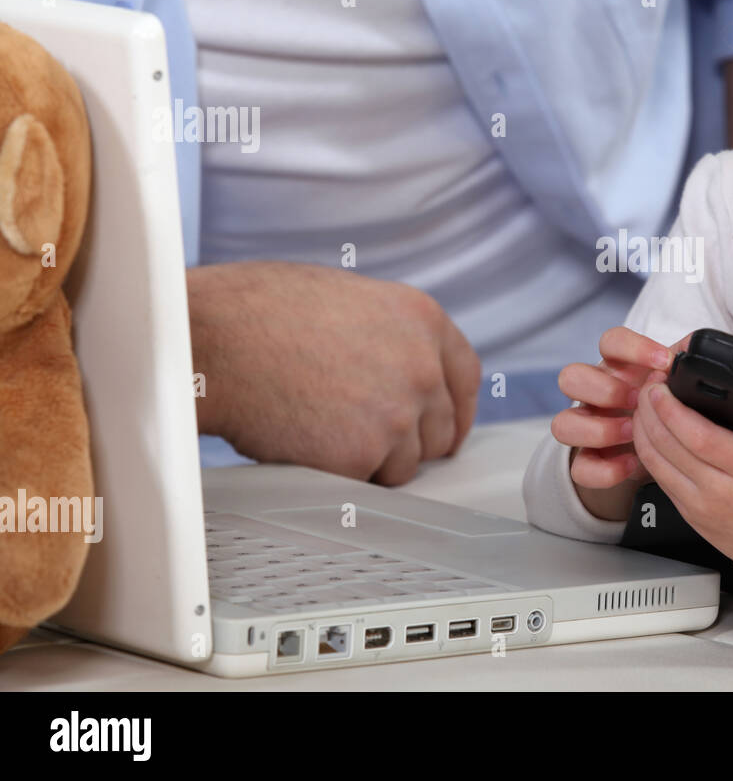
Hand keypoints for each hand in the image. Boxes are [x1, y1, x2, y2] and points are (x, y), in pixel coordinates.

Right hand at [188, 261, 479, 485]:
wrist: (214, 338)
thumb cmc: (258, 312)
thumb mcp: (348, 301)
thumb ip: (388, 335)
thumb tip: (398, 368)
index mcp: (422, 319)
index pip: (466, 376)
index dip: (457, 409)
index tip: (448, 430)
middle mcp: (422, 366)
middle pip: (442, 428)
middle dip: (412, 441)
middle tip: (367, 439)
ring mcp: (398, 412)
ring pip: (406, 464)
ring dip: (374, 462)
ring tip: (322, 433)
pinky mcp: (365, 453)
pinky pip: (367, 484)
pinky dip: (341, 478)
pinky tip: (308, 447)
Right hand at [551, 327, 689, 489]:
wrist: (659, 451)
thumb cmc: (664, 408)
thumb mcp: (675, 385)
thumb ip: (682, 366)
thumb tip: (697, 348)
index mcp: (618, 368)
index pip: (610, 342)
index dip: (633, 348)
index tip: (665, 362)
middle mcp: (595, 394)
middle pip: (570, 377)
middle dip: (605, 389)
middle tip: (637, 400)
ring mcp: (586, 428)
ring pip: (562, 424)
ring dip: (599, 429)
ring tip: (632, 433)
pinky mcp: (588, 461)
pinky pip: (579, 468)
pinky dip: (605, 470)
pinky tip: (632, 464)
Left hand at [630, 372, 732, 582]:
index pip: (701, 438)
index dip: (673, 410)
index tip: (663, 386)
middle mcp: (721, 493)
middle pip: (668, 447)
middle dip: (650, 412)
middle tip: (647, 384)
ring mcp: (702, 508)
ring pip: (657, 464)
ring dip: (642, 431)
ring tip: (643, 402)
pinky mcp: (692, 517)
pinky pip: (660, 481)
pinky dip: (648, 454)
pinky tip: (648, 432)